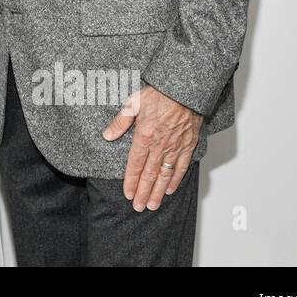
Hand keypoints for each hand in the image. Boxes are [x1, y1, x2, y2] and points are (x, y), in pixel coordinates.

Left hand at [102, 83, 203, 211]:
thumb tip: (107, 135)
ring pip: (165, 175)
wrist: (185, 89)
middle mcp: (160, 145)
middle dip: (142, 192)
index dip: (130, 181)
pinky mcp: (188, 145)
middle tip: (138, 207)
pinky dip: (176, 180)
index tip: (127, 193)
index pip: (135, 164)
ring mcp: (175, 147)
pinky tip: (170, 190)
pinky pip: (182, 167)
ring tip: (152, 205)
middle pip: (150, 174)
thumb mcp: (134, 103)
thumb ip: (120, 121)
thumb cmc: (160, 93)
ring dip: (158, 192)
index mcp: (144, 135)